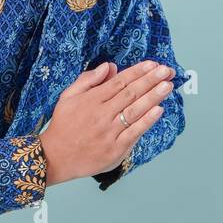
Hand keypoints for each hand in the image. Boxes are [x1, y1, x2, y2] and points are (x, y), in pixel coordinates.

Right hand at [39, 59, 175, 186]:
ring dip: (153, 97)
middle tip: (166, 71)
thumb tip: (109, 66)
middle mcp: (101, 114)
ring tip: (167, 86)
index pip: (119, 81)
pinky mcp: (115, 149)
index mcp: (91, 100)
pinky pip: (134, 132)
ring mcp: (109, 132)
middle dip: (150, 80)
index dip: (138, 72)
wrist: (55, 158)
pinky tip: (159, 110)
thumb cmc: (63, 126)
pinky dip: (147, 121)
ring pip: (135, 111)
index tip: (152, 64)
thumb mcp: (68, 97)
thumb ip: (88, 80)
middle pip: (130, 93)